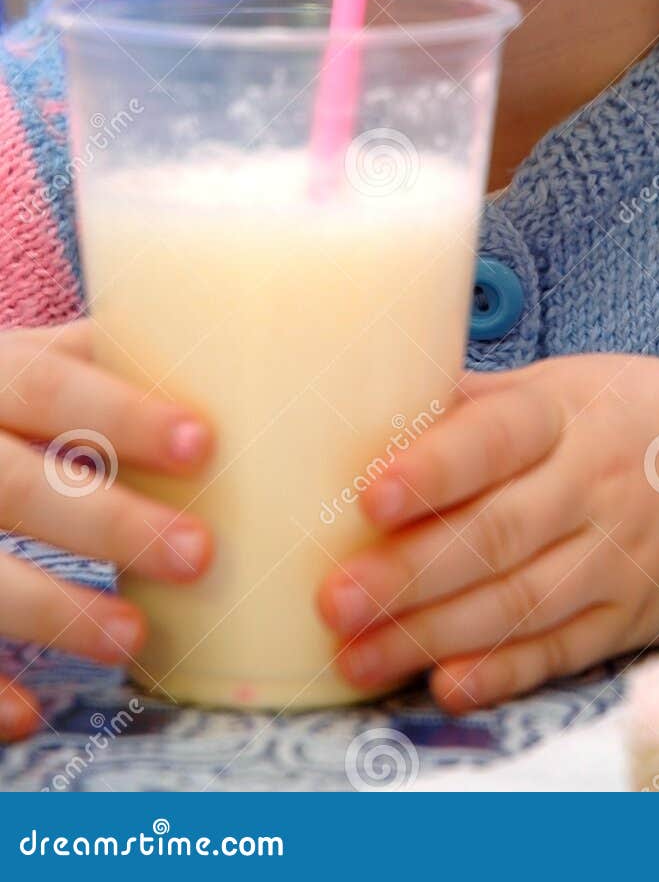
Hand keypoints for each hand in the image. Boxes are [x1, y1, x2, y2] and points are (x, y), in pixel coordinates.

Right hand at [0, 321, 213, 742]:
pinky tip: (30, 715)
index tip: (203, 443)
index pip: (54, 389)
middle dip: (109, 522)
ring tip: (135, 637)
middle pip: (19, 485)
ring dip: (56, 609)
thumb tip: (235, 345)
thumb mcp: (34, 359)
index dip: (123, 415)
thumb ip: (110, 355)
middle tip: (199, 553)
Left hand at [317, 354, 658, 711]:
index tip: (371, 497)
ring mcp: (616, 556)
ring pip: (518, 602)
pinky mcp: (631, 617)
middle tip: (334, 598)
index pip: (497, 439)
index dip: (435, 470)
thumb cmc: (644, 413)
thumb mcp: (570, 382)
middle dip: (409, 573)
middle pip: (497, 534)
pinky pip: (562, 649)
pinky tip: (448, 686)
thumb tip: (370, 410)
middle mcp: (593, 484)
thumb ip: (480, 404)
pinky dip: (505, 672)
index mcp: (567, 412)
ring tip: (355, 656)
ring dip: (432, 635)